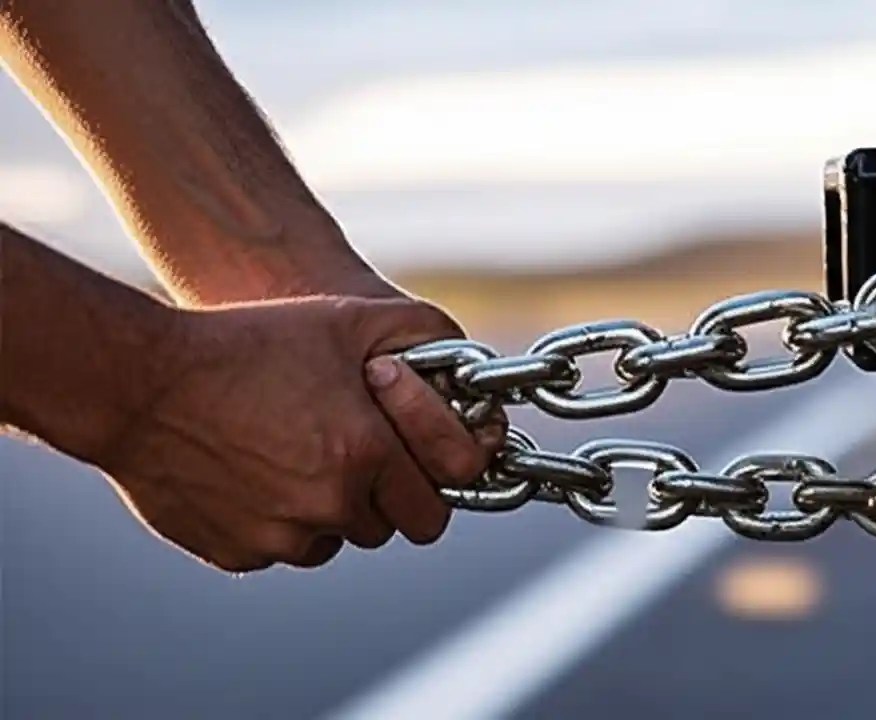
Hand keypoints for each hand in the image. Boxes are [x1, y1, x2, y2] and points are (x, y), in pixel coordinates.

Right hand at [96, 296, 501, 572]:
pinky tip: (257, 470)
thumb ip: (423, 337)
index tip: (418, 449)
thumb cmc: (247, 342)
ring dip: (335, 506)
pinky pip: (282, 548)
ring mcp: (281, 538)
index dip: (437, 469)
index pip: (442, 497)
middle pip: (396, 525)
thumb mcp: (345, 318)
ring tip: (302, 451)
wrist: (137, 383)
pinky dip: (281, 520)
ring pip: (338, 538)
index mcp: (365, 454)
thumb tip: (471, 366)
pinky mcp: (237, 555)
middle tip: (365, 452)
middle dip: (392, 493)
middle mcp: (329, 506)